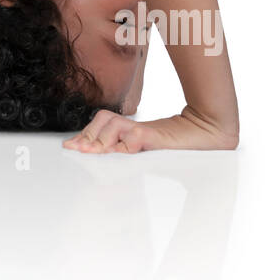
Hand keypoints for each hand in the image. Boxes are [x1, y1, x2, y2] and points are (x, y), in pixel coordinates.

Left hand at [63, 107, 238, 153]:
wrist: (208, 130)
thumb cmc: (180, 145)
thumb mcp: (148, 151)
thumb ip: (130, 151)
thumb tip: (109, 158)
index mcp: (131, 130)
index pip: (101, 123)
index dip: (84, 134)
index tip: (70, 146)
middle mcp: (135, 127)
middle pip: (101, 121)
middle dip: (86, 136)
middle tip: (75, 150)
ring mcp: (144, 129)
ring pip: (112, 124)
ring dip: (99, 138)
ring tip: (90, 152)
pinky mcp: (156, 134)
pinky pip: (134, 135)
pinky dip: (124, 141)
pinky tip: (117, 151)